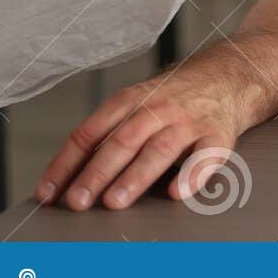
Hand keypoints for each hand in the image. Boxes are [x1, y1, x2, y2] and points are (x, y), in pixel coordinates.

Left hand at [35, 67, 248, 210]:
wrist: (229, 76)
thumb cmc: (174, 98)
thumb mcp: (137, 102)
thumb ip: (107, 135)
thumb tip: (67, 179)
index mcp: (128, 102)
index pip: (89, 133)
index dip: (65, 164)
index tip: (48, 194)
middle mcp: (157, 109)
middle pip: (122, 141)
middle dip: (97, 173)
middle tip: (77, 201)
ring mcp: (188, 122)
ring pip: (158, 149)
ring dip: (135, 176)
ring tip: (115, 201)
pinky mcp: (218, 134)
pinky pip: (205, 155)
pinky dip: (192, 174)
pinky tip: (177, 191)